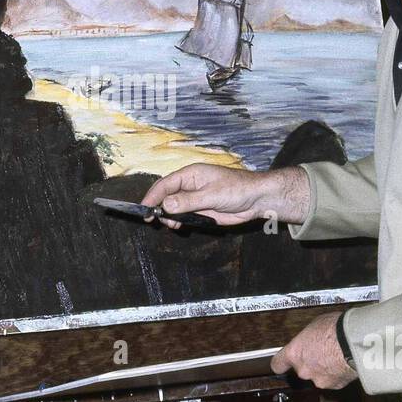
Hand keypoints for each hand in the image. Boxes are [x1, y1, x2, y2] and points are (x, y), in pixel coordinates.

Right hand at [140, 163, 309, 228]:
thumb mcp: (211, 195)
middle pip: (167, 196)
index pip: (165, 184)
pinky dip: (179, 221)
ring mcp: (195, 198)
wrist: (257, 200)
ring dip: (169, 217)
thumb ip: (188, 201)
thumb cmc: (237, 189)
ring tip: (171, 225)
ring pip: (174, 208)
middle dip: (159, 208)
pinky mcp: (201, 210)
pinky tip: (179, 226)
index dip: (153, 196)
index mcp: (191, 175)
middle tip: (154, 221)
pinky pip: (184, 216)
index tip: (144, 209)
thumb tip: (166, 205)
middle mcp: (190, 185)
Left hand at [271, 312, 357, 390]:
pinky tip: (344, 361)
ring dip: (324, 368)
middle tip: (321, 351)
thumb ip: (308, 337)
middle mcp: (304, 370)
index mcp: (294, 354)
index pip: (278, 365)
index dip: (281, 364)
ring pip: (318, 375)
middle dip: (310, 362)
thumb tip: (311, 337)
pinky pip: (333, 379)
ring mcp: (319, 380)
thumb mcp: (315, 325)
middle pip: (301, 369)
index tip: (282, 364)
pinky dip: (337, 373)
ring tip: (336, 355)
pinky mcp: (335, 386)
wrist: (355, 343)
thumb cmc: (335, 329)